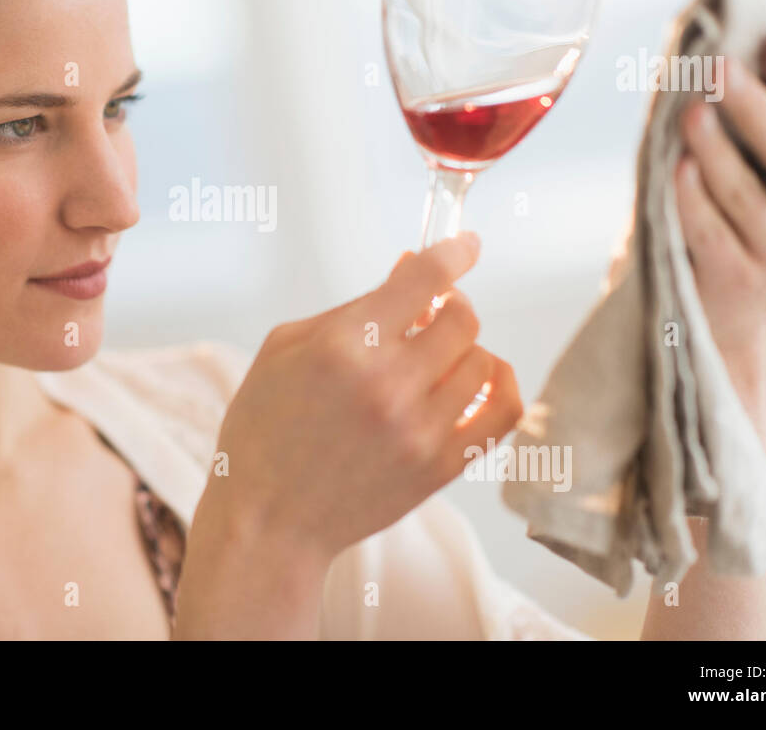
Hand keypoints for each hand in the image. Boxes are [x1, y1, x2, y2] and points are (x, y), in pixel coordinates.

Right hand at [199, 234, 521, 569]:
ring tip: (436, 360)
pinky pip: (502, 412)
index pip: (425, 279)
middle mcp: (387, 384)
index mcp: (344, 346)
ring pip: (482, 360)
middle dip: (448, 306)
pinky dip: (499, 386)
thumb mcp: (284, 349)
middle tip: (428, 315)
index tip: (465, 245)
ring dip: (463, 350)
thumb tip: (407, 274)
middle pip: (460, 317)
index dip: (453, 252)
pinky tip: (478, 380)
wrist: (269, 521)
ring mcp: (419, 429)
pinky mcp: (440, 466)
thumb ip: (350, 307)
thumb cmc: (264, 433)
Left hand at [675, 31, 765, 383]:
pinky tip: (678, 171)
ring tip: (692, 114)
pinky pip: (712, 233)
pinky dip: (694, 200)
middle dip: (754, 103)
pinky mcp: (736, 278)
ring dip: (717, 148)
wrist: (700, 321)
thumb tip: (682, 60)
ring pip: (746, 190)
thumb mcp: (705, 175)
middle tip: (720, 68)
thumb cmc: (697, 232)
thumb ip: (704, 128)